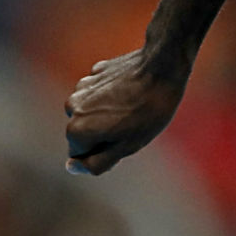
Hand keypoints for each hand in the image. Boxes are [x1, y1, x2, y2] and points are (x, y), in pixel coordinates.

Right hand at [63, 49, 187, 175]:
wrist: (163, 67)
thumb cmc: (149, 111)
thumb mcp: (127, 147)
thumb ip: (97, 162)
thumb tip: (71, 167)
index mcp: (76, 130)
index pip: (81, 156)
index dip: (105, 152)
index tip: (126, 139)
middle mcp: (71, 107)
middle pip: (85, 133)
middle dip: (104, 133)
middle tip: (133, 123)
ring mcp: (82, 87)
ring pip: (92, 112)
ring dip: (108, 114)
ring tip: (134, 106)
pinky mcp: (95, 73)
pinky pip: (101, 93)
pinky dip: (113, 95)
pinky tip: (133, 90)